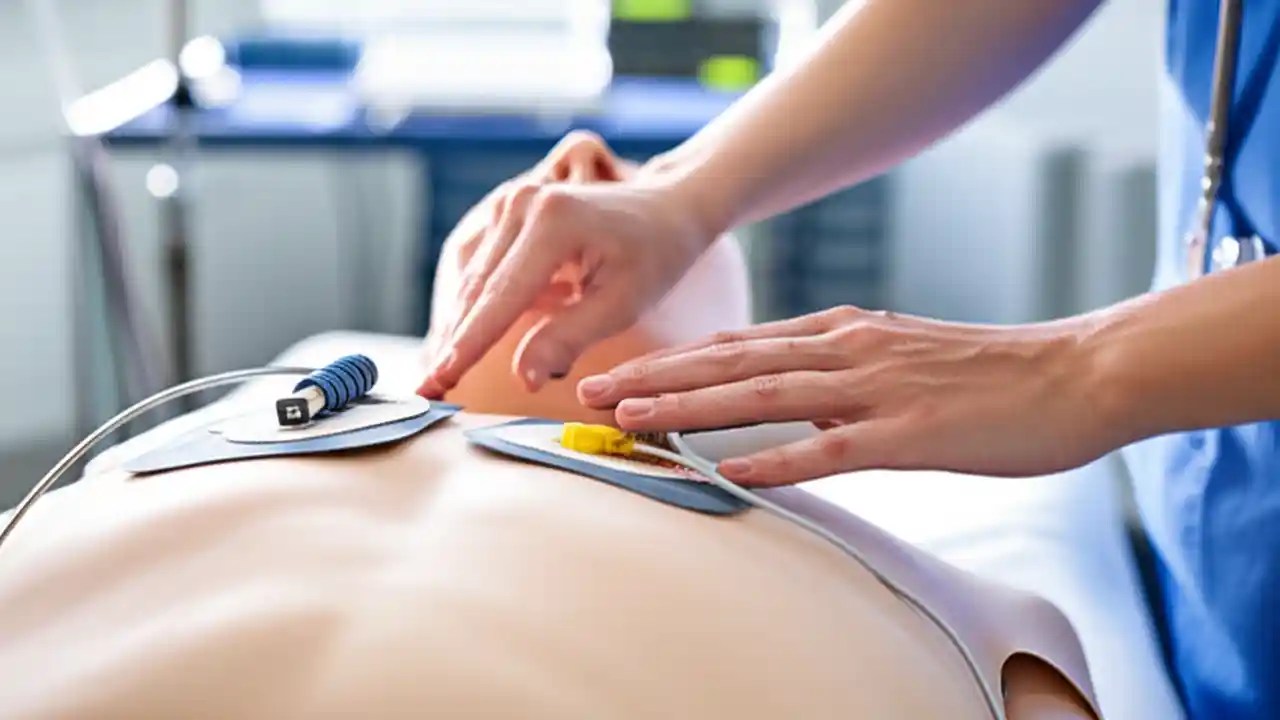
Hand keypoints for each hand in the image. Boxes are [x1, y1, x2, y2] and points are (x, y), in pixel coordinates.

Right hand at [418, 134, 717, 397]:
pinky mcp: (508, 210)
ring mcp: (511, 202)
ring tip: (442, 373)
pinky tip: (466, 340)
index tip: (437, 383)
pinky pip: (482, 267)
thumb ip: (568, 339)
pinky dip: (476, 305)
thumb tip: (524, 378)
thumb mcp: (621, 303)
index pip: (500, 299)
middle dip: (454, 342)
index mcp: (553, 222)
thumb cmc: (654, 256)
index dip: (467, 347)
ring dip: (460, 326)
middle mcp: (522, 203)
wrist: (667, 208)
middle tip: (430, 390)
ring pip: (473, 280)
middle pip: (477, 290)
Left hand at [575, 306, 1124, 486]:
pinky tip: (731, 470)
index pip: (738, 346)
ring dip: (690, 406)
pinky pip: (831, 449)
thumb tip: (786, 393)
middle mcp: (848, 349)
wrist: (1076, 374)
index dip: (672, 361)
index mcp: (843, 332)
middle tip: (590, 388)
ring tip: (630, 418)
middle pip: (731, 362)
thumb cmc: (989, 375)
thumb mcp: (899, 357)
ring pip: (763, 394)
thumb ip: (840, 373)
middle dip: (654, 377)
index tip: (617, 372)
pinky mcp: (911, 433)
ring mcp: (878, 388)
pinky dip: (777, 458)